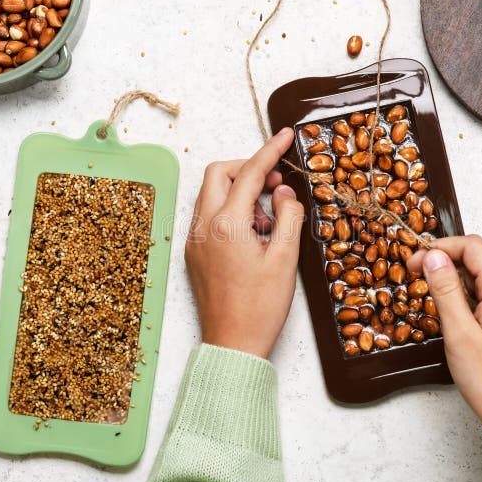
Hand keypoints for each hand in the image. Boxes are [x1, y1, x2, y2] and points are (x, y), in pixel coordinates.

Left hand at [185, 128, 304, 358]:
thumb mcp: (285, 259)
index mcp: (226, 224)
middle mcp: (203, 227)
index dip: (270, 151)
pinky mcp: (194, 254)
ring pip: (211, 194)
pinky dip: (230, 211)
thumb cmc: (260, 308)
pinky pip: (209, 216)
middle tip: (275, 182)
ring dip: (239, 191)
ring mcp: (194, 240)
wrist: (233, 345)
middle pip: (219, 173)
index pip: (249, 174)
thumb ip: (288, 216)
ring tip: (268, 217)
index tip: (285, 136)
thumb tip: (284, 193)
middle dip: (247, 168)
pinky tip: (253, 233)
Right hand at [407, 236, 481, 453]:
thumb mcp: (459, 334)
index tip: (414, 262)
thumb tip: (432, 256)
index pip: (472, 247)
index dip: (440, 247)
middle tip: (417, 281)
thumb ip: (445, 290)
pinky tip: (458, 320)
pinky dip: (471, 299)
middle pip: (478, 262)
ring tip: (438, 309)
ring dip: (457, 285)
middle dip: (446, 266)